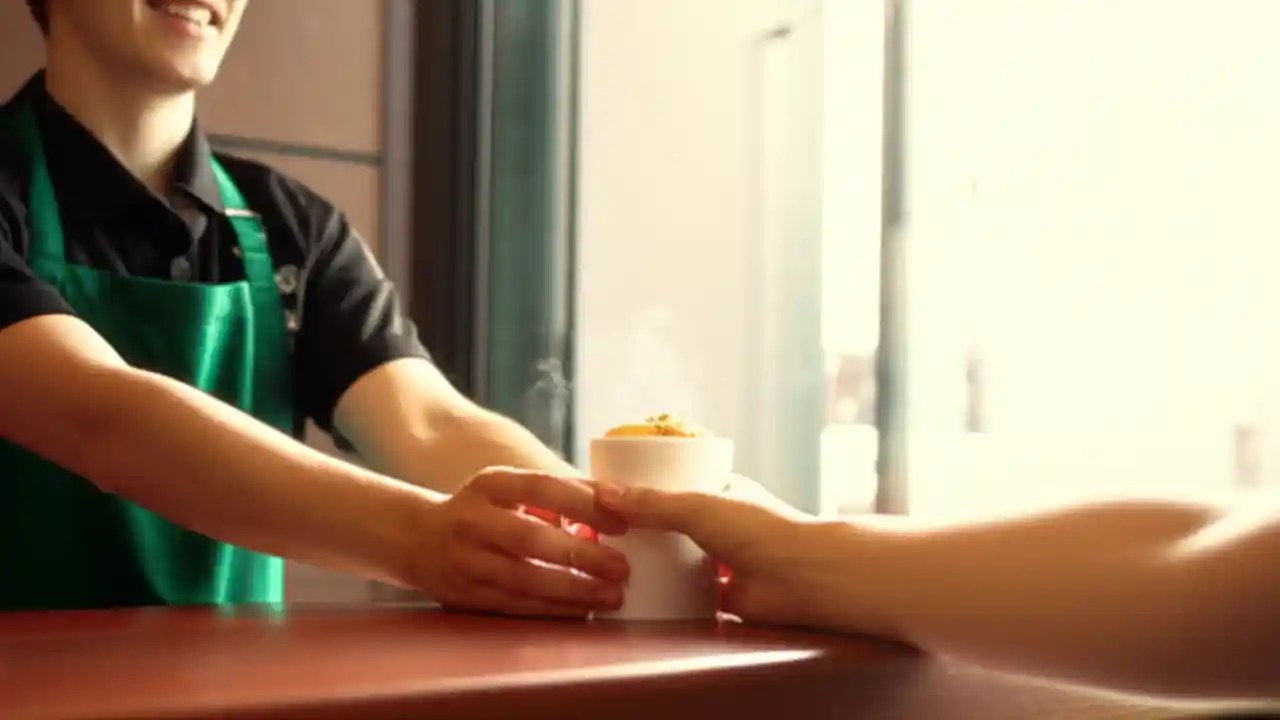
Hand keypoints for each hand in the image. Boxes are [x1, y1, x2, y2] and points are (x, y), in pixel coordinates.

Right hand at [414, 467, 630, 616]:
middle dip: (580, 556)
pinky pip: (516, 605)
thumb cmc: (482, 509)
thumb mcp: (510, 487)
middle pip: (530, 538)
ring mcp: (467, 560)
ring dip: (573, 591)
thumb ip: (559, 491)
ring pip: (524, 579)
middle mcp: (473, 520)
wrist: (416, 538)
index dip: (583, 504)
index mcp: (489, 484)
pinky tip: (584, 610)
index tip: (622, 522)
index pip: (541, 487)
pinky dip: (553, 609)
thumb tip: (619, 498)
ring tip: (612, 596)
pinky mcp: (466, 595)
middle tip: (621, 568)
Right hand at [596, 475, 844, 628]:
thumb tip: (603, 492)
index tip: (611, 493)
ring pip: (678, 557)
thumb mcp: (697, 506)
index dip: (645, 487)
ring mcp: (724, 558)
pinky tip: (636, 593)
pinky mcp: (724, 593)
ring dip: (651, 561)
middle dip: (642, 526)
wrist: (801, 578)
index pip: (676, 482)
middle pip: (672, 522)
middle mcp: (722, 523)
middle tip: (604, 531)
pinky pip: (687, 592)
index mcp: (721, 490)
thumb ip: (652, 502)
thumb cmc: (760, 530)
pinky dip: (665, 593)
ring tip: (611, 561)